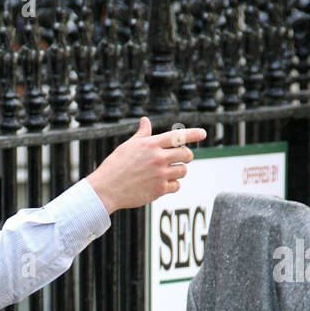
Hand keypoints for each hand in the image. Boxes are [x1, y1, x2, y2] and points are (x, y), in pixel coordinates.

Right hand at [85, 117, 206, 213]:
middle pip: (186, 154)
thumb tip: (145, 120)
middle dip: (185, 156)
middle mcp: (158, 158)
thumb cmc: (115, 166)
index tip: (203, 133)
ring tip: (167, 173)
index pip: (178, 136)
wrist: (106, 189)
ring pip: (183, 170)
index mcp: (151, 144)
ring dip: (178, 171)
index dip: (193, 134)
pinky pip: (176, 185)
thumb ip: (142, 134)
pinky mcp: (159, 189)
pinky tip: (162, 184)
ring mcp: (160, 174)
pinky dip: (172, 185)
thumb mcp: (128, 146)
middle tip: (178, 159)